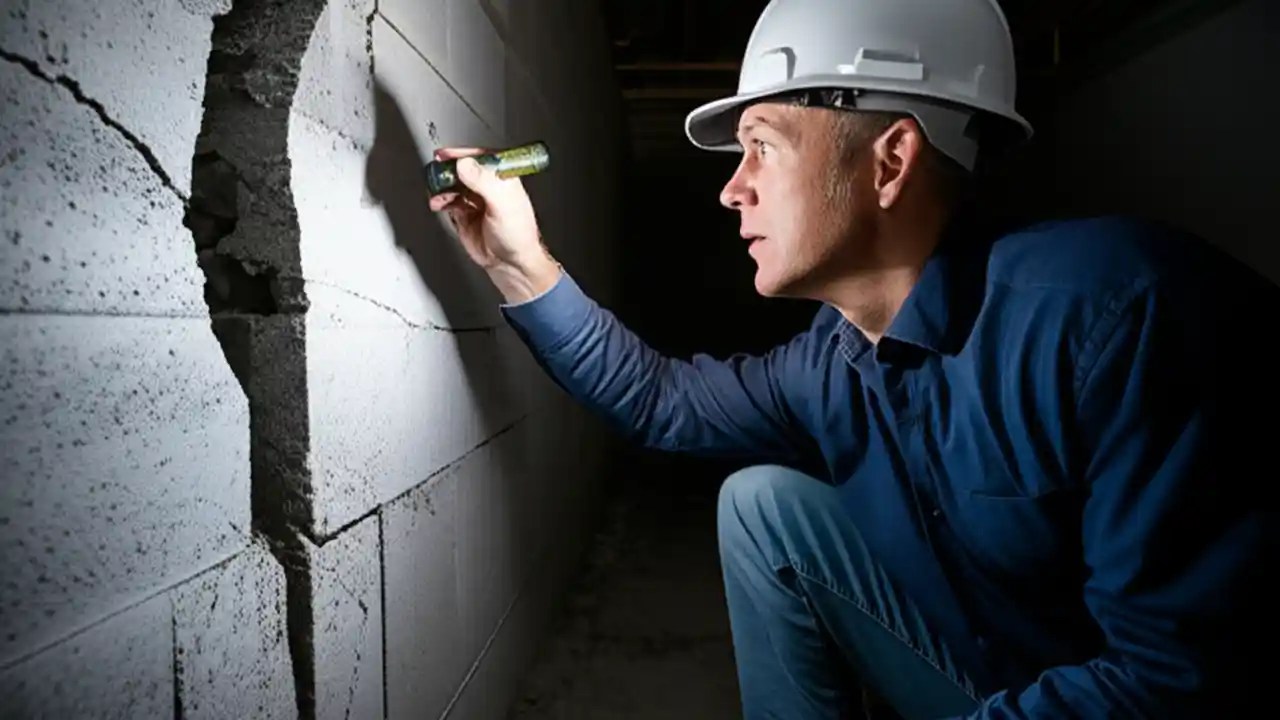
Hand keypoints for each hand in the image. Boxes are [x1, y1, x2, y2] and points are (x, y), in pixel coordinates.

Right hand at [427, 147, 559, 300]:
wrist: (510, 265)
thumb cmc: (518, 236)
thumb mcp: (503, 203)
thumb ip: (484, 182)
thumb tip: (465, 164)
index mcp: (503, 178)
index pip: (481, 158)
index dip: (463, 154)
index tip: (447, 155)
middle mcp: (489, 187)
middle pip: (463, 169)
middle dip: (448, 170)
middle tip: (437, 172)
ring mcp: (475, 200)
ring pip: (453, 185)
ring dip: (442, 186)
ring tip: (437, 191)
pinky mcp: (464, 215)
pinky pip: (448, 201)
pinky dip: (440, 200)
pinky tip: (437, 203)